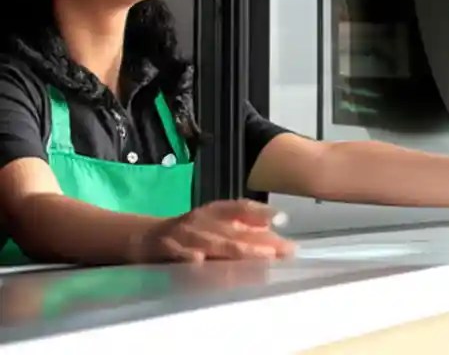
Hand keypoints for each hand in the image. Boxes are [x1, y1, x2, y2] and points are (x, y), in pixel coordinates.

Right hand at [133, 199, 294, 262]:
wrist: (146, 237)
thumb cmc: (190, 233)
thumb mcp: (215, 223)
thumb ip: (242, 224)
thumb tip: (271, 226)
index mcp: (215, 211)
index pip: (240, 207)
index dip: (261, 211)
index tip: (282, 218)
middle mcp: (202, 220)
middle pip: (234, 231)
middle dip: (259, 242)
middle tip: (282, 251)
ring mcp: (184, 234)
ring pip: (213, 243)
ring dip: (237, 250)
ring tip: (260, 257)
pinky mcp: (166, 248)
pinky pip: (180, 254)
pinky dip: (189, 257)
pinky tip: (200, 262)